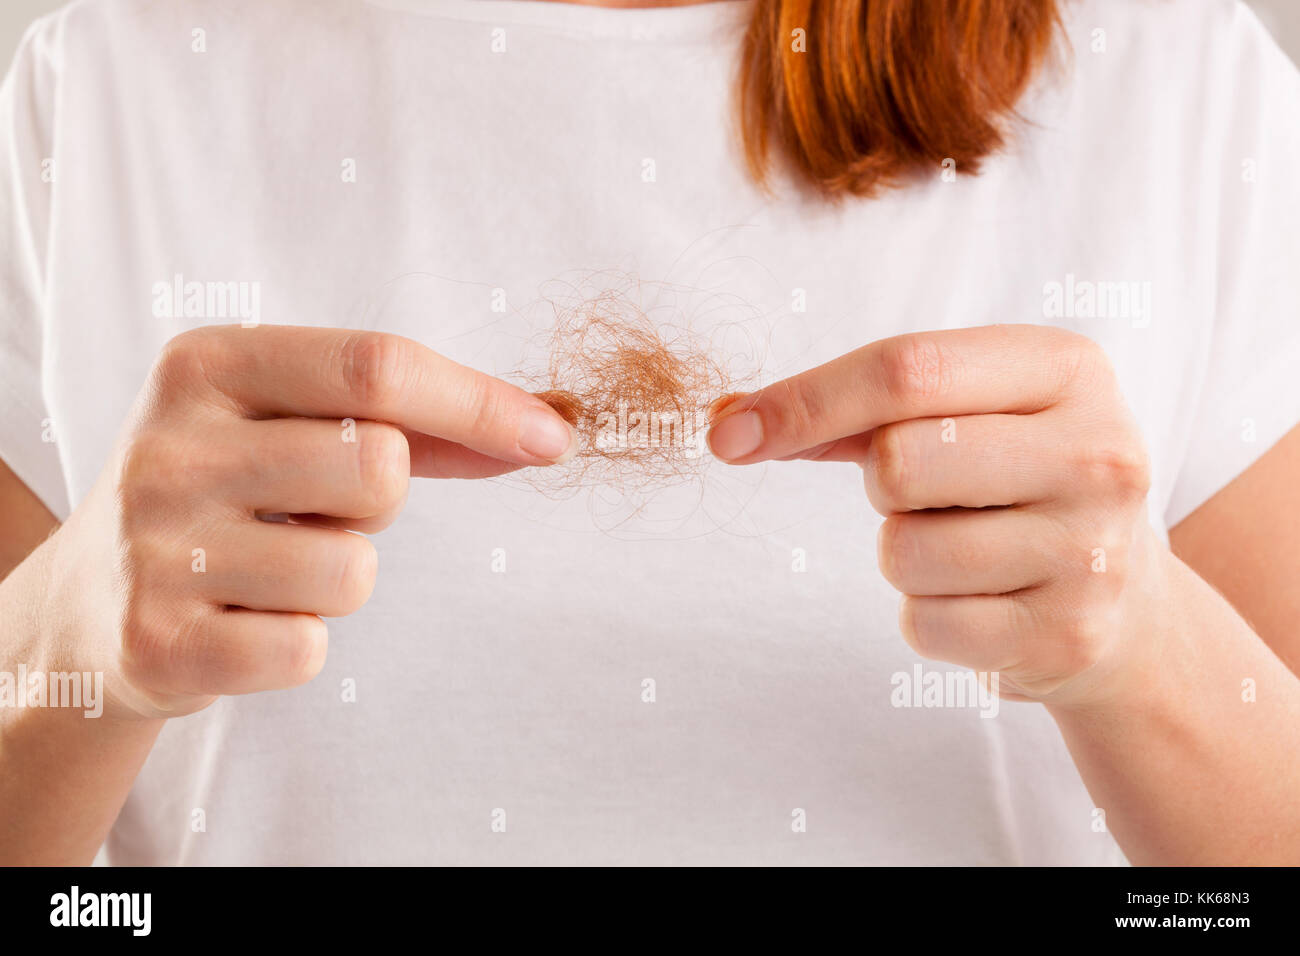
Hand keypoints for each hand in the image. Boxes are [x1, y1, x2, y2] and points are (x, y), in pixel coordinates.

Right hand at [41, 325, 576, 718]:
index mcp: (207, 365)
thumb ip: (412, 421)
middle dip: (381, 501)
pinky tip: (243, 620)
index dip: (481, 403)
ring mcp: (156, 548)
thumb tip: (542, 431)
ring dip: (338, 577)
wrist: (84, 603)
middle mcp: (172, 448)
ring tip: (271, 566)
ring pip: (354, 569)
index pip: (377, 366)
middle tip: (316, 509)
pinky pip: (309, 648)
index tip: (552, 437)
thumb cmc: (221, 495)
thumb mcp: (284, 423)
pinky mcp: (158, 643)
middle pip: (380, 467)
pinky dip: (299, 641)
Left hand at [708, 324, 1161, 707]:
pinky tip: (982, 598)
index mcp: (1068, 369)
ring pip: (902, 551)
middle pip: (898, 462)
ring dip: (903, 553)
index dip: (802, 401)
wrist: (1127, 594)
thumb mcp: (968, 412)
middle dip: (881, 484)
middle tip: (929, 492)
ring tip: (968, 545)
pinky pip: (922, 623)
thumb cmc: (1015, 479)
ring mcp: (1091, 552)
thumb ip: (853, 411)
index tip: (728, 434)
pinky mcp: (1067, 636)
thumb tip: (728, 425)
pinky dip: (926, 613)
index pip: (906, 369)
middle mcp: (1098, 453)